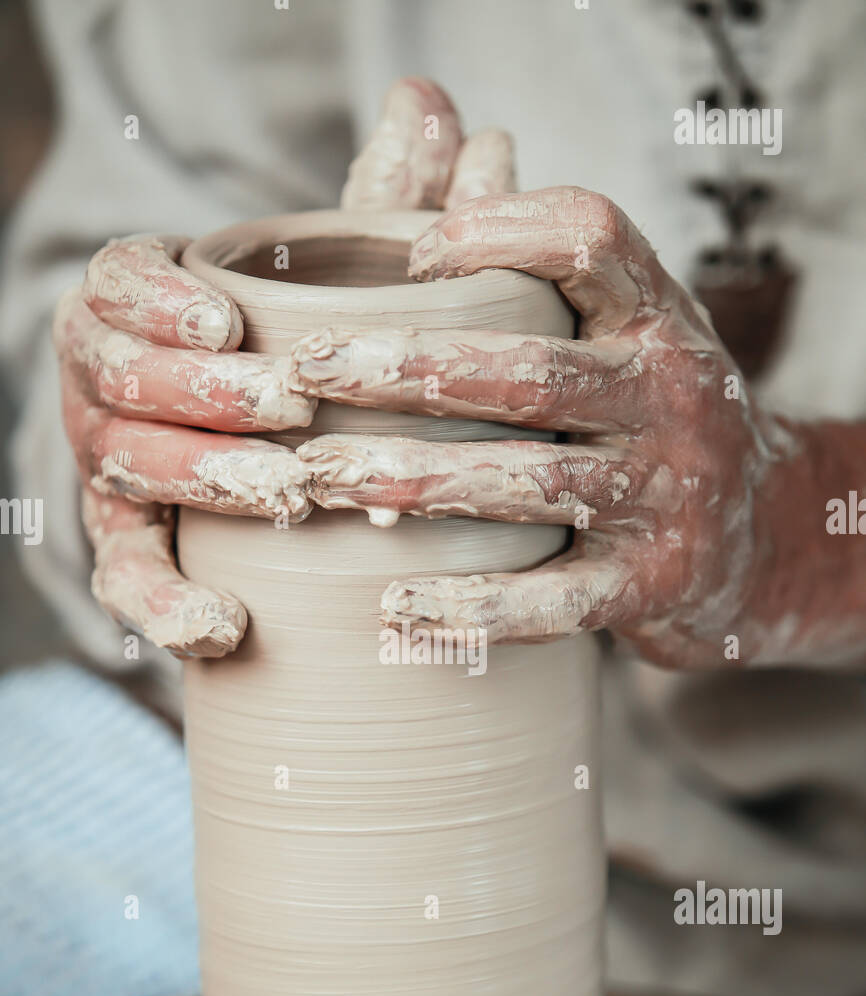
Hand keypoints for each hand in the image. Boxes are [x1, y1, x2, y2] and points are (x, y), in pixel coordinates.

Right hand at [55, 79, 514, 656]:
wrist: (279, 452)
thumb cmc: (317, 352)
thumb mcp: (352, 279)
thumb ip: (382, 202)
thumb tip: (442, 109)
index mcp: (144, 302)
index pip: (117, 283)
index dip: (157, 298)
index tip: (225, 315)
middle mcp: (113, 381)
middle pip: (121, 378)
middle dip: (203, 392)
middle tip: (289, 406)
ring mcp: (116, 466)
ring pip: (124, 470)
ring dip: (200, 479)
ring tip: (288, 495)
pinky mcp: (134, 548)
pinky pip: (126, 581)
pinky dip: (164, 606)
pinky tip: (224, 628)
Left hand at [288, 186, 798, 668]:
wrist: (755, 539)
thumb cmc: (649, 414)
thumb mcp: (619, 325)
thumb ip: (528, 245)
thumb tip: (438, 122)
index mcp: (656, 316)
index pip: (590, 237)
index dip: (497, 230)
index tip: (408, 252)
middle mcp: (668, 396)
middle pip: (531, 371)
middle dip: (408, 368)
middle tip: (309, 369)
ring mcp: (664, 497)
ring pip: (529, 484)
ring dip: (414, 479)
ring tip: (319, 477)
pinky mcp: (649, 587)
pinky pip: (554, 601)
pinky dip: (470, 607)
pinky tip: (393, 606)